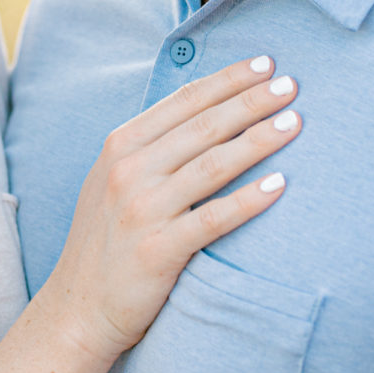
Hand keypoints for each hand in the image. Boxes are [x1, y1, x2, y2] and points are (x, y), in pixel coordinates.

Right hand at [42, 56, 299, 365]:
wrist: (78, 309)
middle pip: (203, 125)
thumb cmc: (107, 241)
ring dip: (258, 139)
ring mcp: (142, 209)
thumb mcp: (113, 179)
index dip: (228, 79)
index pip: (183, 101)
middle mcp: (129, 170)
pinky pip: (214, 218)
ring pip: (212, 164)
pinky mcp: (159, 249)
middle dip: (252, 100)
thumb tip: (204, 108)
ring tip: (295, 123)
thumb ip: (151, 146)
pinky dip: (249, 199)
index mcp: (120, 146)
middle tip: (292, 85)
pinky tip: (280, 185)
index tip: (266, 64)